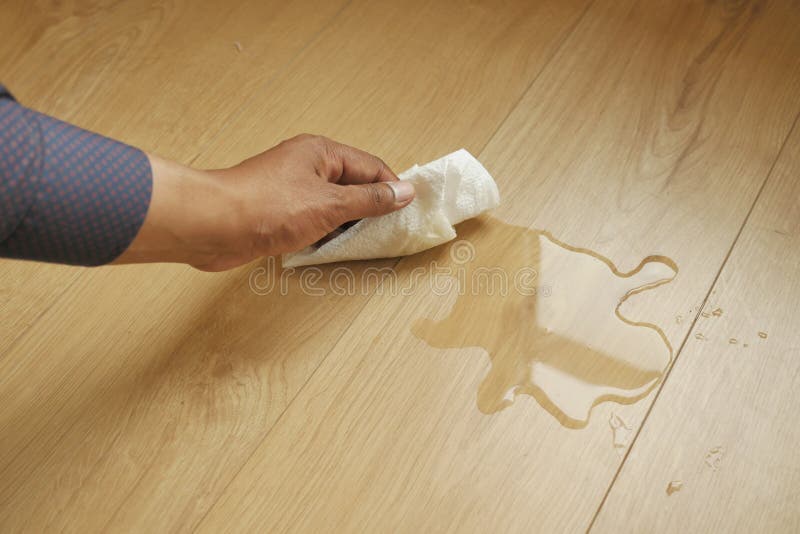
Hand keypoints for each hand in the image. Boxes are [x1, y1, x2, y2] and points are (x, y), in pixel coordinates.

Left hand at [114, 134, 414, 270]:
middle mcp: (306, 165)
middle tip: (391, 233)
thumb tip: (404, 191)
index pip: (370, 166)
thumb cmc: (268, 208)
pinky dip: (325, 232)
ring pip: (331, 204)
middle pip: (351, 184)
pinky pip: (312, 219)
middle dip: (371, 207)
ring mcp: (290, 189)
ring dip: (347, 223)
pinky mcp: (276, 211)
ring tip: (367, 244)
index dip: (392, 188)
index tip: (409, 212)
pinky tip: (332, 248)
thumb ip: (369, 199)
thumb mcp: (329, 204)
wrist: (211, 226)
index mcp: (320, 152)